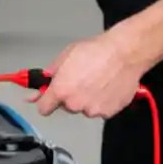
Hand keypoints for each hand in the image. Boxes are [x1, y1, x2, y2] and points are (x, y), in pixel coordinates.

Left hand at [32, 32, 146, 118]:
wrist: (125, 53)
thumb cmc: (96, 50)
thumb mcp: (66, 56)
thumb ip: (50, 74)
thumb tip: (38, 87)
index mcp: (61, 90)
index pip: (43, 109)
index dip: (45, 101)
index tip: (49, 97)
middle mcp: (75, 104)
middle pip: (66, 106)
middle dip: (70, 96)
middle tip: (81, 80)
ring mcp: (93, 110)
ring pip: (84, 108)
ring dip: (87, 99)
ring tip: (98, 81)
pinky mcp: (108, 112)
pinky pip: (100, 110)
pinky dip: (102, 102)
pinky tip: (108, 87)